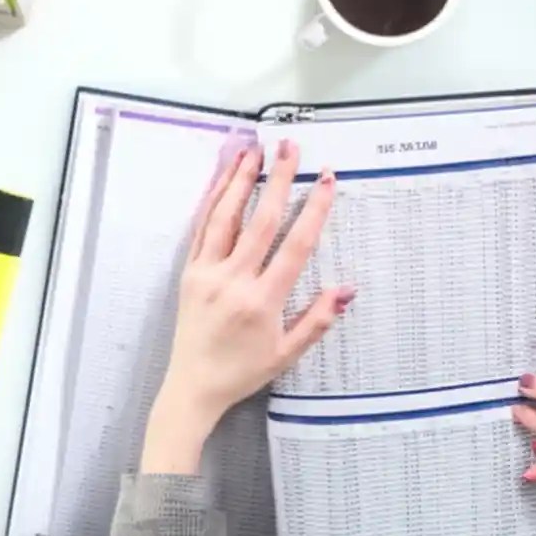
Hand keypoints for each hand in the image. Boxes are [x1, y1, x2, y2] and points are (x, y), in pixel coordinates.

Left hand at [141, 140, 354, 473]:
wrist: (192, 388)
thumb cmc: (244, 371)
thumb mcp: (288, 353)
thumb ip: (318, 319)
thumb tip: (346, 289)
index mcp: (262, 301)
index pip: (294, 246)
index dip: (313, 210)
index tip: (326, 180)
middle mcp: (232, 281)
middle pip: (260, 220)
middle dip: (278, 180)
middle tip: (290, 147)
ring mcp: (206, 273)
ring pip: (225, 217)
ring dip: (239, 180)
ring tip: (253, 150)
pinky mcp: (189, 273)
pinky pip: (201, 229)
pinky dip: (212, 200)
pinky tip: (222, 179)